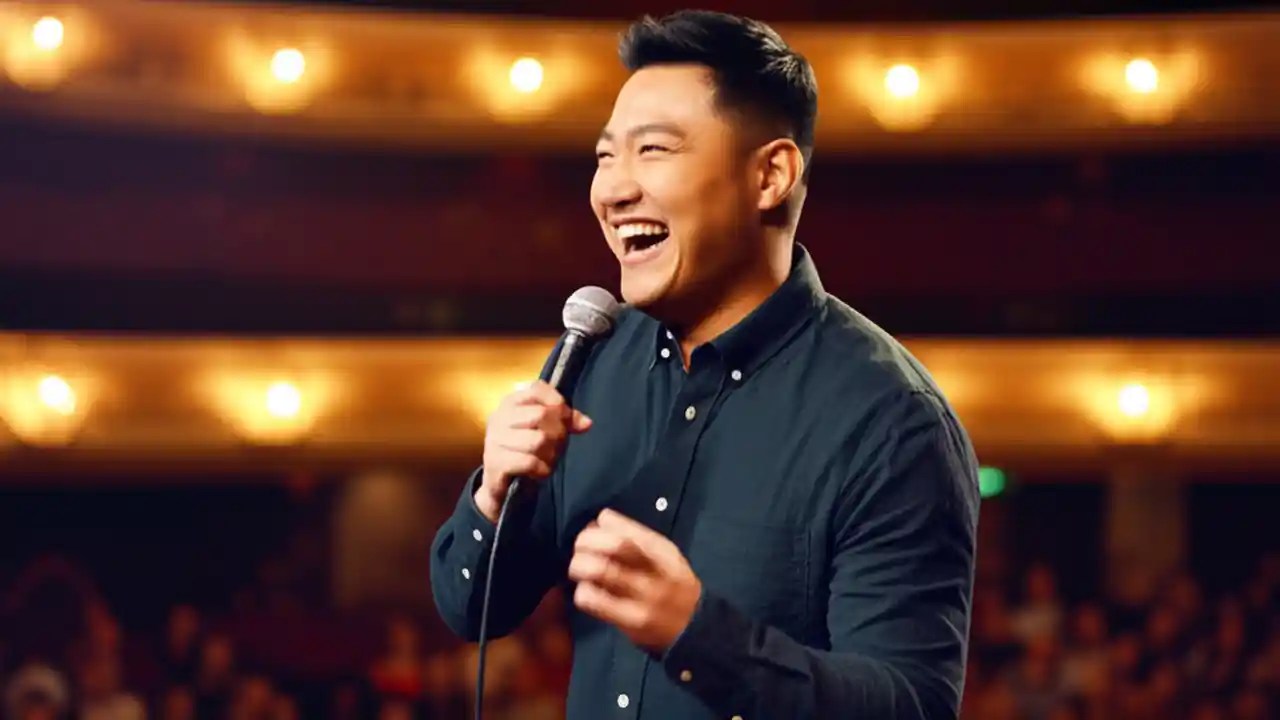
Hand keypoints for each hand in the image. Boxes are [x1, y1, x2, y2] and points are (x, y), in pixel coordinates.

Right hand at [477, 380, 591, 521]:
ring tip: (549, 459)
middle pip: (541, 414)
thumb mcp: (544, 431)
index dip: (558, 404)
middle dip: (558, 432)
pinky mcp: (495, 462)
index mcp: (510, 403)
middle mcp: (499, 417)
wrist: (497, 482)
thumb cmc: (523, 450)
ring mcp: (494, 440)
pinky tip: (540, 471)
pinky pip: (529, 462)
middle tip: (558, 445)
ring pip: (538, 440)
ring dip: (551, 453)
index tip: (566, 420)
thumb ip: (565, 421)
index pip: (537, 389)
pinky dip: (542, 469)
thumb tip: (586, 423)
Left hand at [568, 508, 701, 652]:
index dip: (603, 526)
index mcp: (663, 552)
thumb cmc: (673, 584)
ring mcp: (643, 599)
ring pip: (600, 571)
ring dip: (581, 565)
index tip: (593, 528)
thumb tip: (601, 521)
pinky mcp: (630, 622)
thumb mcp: (666, 555)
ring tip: (579, 568)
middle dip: (587, 541)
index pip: (628, 531)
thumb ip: (636, 537)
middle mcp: (655, 573)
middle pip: (614, 546)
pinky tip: (587, 591)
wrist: (693, 627)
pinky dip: (583, 592)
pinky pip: (595, 601)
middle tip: (579, 547)